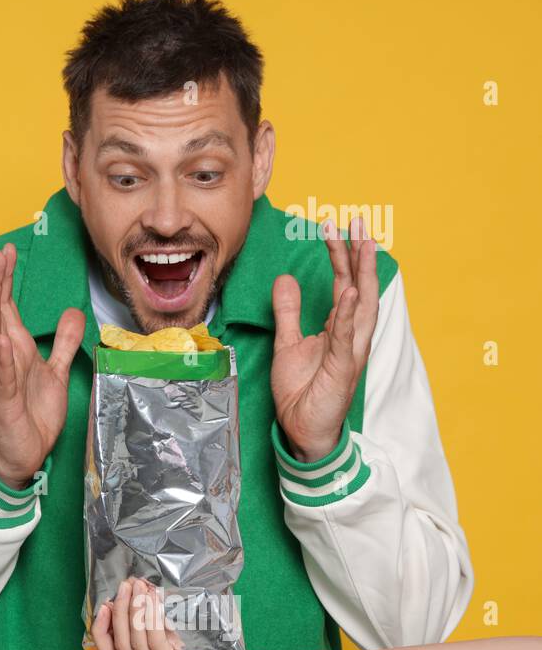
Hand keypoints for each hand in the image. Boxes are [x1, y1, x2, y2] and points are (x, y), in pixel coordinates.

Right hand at [0, 242, 83, 488]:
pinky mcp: (5, 401)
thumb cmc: (33, 414)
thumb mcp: (56, 372)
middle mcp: (4, 358)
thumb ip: (62, 342)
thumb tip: (72, 312)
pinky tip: (0, 340)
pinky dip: (1, 358)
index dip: (5, 280)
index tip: (7, 251)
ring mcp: (2, 379)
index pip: (6, 307)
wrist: (26, 453)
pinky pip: (1, 377)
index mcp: (15, 349)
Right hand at [91, 577, 263, 649]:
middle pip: (120, 645)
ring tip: (139, 587)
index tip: (104, 604)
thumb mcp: (182, 644)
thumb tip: (146, 595)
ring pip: (134, 642)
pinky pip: (154, 643)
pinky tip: (153, 601)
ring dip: (133, 610)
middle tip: (126, 585)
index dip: (101, 629)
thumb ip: (162, 632)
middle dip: (119, 611)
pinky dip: (150, 619)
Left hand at [270, 216, 378, 462]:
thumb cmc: (301, 391)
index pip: (342, 284)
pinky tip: (352, 291)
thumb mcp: (287, 343)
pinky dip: (350, 313)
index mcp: (338, 328)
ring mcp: (350, 351)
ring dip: (362, 274)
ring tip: (362, 243)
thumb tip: (285, 279)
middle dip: (357, 253)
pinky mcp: (343, 368)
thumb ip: (288, 312)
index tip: (333, 226)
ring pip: (361, 306)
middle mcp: (350, 335)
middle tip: (355, 220)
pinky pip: (347, 336)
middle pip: (358, 286)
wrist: (301, 429)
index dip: (339, 256)